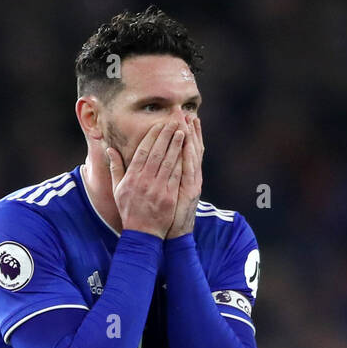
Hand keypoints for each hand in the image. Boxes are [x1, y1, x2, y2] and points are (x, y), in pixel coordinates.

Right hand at [106, 121, 184, 238]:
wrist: (142, 233)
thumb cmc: (129, 210)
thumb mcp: (118, 190)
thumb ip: (115, 168)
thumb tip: (110, 149)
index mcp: (132, 178)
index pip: (142, 151)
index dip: (152, 136)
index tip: (159, 125)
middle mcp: (144, 182)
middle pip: (156, 153)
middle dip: (166, 136)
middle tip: (174, 122)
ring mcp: (158, 189)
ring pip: (168, 162)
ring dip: (176, 145)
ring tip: (182, 132)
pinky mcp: (169, 197)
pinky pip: (176, 176)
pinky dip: (181, 162)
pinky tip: (186, 151)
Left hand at [167, 116, 201, 238]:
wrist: (174, 235)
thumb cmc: (165, 215)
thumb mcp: (164, 193)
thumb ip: (160, 177)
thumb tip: (153, 164)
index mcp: (183, 176)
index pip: (185, 150)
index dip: (185, 134)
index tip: (181, 118)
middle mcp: (191, 177)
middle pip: (192, 149)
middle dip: (189, 130)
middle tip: (186, 113)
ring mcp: (192, 183)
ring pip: (193, 156)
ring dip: (191, 138)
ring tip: (189, 122)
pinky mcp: (191, 190)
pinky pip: (190, 169)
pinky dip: (189, 155)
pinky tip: (187, 143)